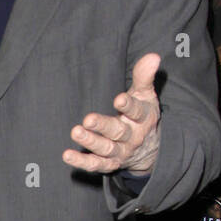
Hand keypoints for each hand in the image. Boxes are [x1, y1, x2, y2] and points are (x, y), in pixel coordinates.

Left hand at [63, 53, 160, 174]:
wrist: (148, 150)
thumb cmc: (142, 115)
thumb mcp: (146, 95)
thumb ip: (144, 76)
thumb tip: (153, 56)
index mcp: (143, 119)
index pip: (138, 112)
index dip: (129, 106)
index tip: (119, 99)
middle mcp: (132, 137)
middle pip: (118, 132)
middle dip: (103, 126)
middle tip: (88, 119)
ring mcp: (120, 152)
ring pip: (105, 149)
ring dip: (90, 142)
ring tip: (76, 132)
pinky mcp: (108, 163)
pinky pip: (95, 164)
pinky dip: (81, 162)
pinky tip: (67, 155)